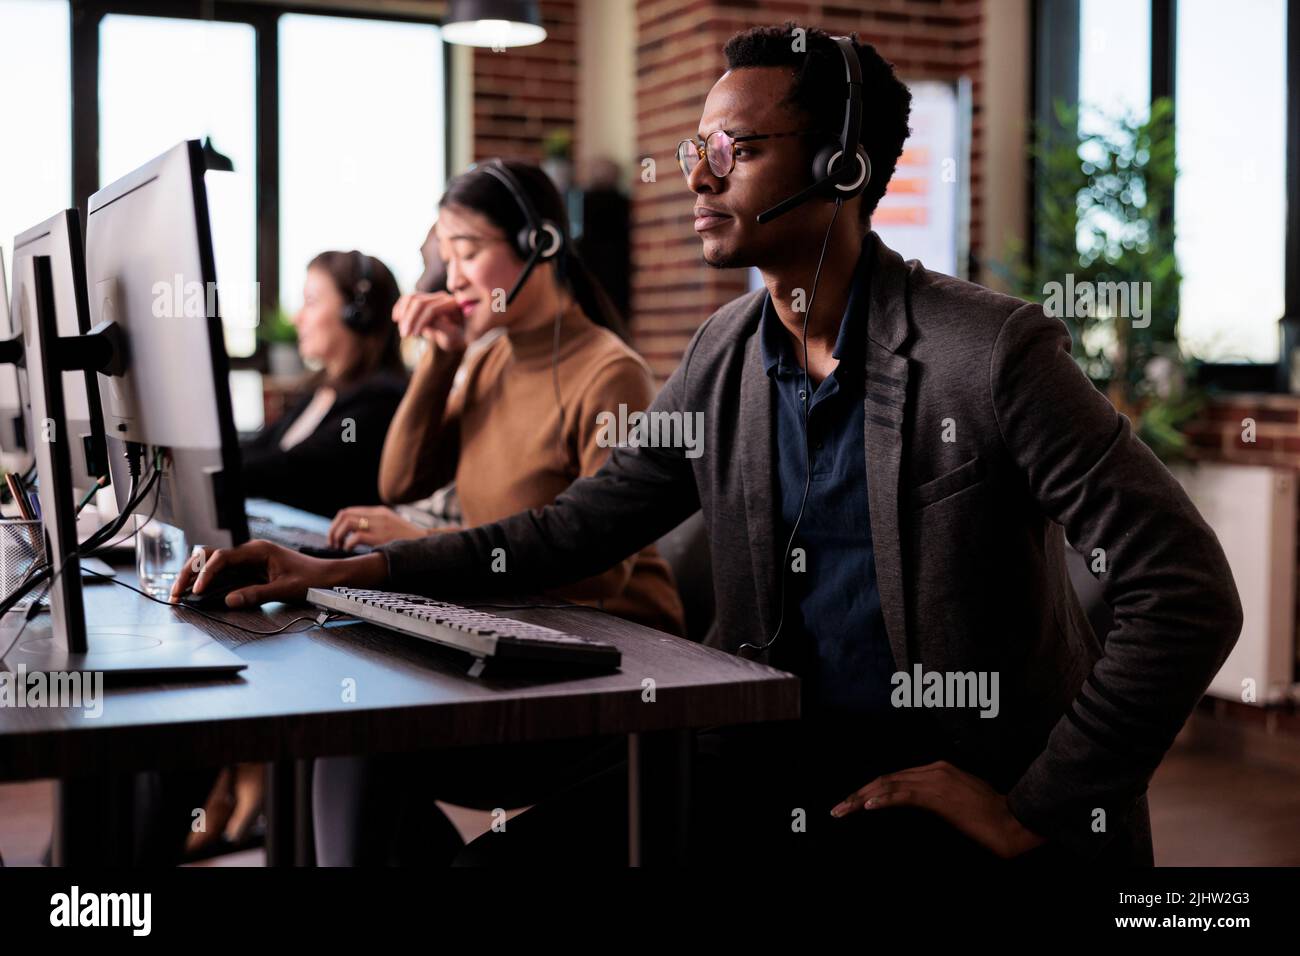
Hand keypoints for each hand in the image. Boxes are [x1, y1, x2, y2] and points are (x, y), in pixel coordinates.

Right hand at [168, 539, 387, 608]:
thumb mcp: (285, 589)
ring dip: (196, 578)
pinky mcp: (248, 570)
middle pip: (211, 557)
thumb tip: (229, 601)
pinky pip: (223, 574)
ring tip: (179, 595)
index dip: (207, 573)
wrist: (327, 577)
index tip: (198, 591)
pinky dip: (208, 583)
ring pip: (213, 565)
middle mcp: (249, 552)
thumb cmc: (311, 579)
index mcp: (257, 550)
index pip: (223, 557)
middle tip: (176, 593)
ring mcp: (247, 561)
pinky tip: (197, 595)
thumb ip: (256, 594)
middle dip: (191, 573)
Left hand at [328, 506, 426, 549]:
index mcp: (379, 511)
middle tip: (332, 543)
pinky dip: (347, 544)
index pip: (349, 511)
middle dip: (333, 529)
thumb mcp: (392, 525)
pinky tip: (349, 550)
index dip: (337, 524)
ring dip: (337, 536)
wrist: (426, 544)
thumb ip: (376, 524)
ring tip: (338, 547)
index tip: (336, 536)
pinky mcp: (381, 538)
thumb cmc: (409, 539)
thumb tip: (355, 533)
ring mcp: (379, 526)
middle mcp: (377, 515)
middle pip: (344, 515)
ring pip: (346, 524)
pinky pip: (355, 537)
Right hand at [392, 291, 466, 351]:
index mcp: (453, 305)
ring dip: (403, 313)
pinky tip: (396, 318)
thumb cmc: (460, 339)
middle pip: (420, 302)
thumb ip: (444, 330)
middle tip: (404, 335)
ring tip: (402, 331)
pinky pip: (409, 298)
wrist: (462, 334)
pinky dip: (400, 306)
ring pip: (412, 298)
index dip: (420, 322)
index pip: (432, 309)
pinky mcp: (425, 298)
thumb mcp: (455, 338)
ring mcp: (433, 296)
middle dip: (410, 318)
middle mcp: (443, 297)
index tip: (414, 335)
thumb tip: (427, 325)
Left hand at [829, 760, 1047, 858]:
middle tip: (838, 808)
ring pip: (889, 785)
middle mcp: (933, 769)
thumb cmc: (991, 814)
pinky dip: (883, 799)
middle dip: (858, 792)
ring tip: (842, 809)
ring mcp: (936, 780)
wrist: (1013, 820)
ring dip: (861, 798)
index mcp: (937, 768)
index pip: (895, 777)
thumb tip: (916, 803)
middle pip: (886, 778)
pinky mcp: (939, 796)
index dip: (870, 788)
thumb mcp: (960, 799)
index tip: (852, 801)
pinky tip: (866, 806)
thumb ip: (937, 797)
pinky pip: (904, 796)